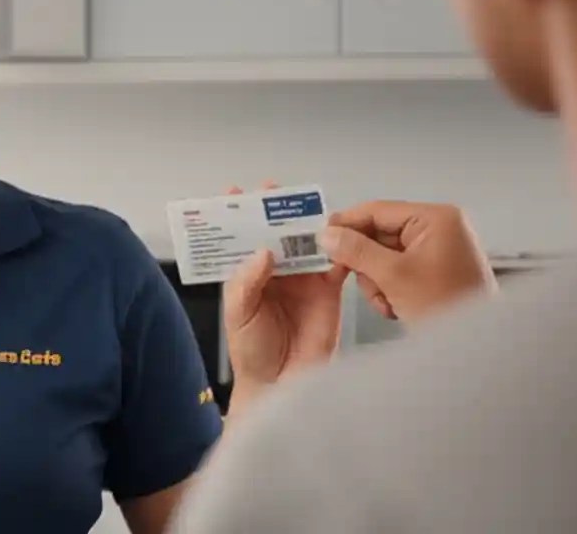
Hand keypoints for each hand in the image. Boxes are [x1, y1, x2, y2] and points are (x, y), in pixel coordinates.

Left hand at [222, 185, 350, 414]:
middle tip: (276, 192)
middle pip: (276, 233)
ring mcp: (304, 279)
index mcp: (248, 275)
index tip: (235, 194)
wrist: (282, 385)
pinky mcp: (329, 290)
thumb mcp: (239, 315)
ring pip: (307, 242)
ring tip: (310, 207)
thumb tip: (263, 251)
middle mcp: (276, 272)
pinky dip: (341, 248)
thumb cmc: (252, 352)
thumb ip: (246, 282)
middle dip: (276, 212)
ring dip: (309, 224)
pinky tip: (341, 235)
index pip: (242, 239)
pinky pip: (337, 263)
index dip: (238, 217)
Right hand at [317, 201, 495, 322]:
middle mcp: (439, 228)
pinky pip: (399, 270)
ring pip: (385, 256)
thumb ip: (356, 251)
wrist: (478, 347)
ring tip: (387, 302)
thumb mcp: (393, 276)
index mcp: (436, 218)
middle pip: (380, 234)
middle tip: (359, 281)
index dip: (347, 223)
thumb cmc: (444, 305)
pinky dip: (391, 288)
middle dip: (368, 263)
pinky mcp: (436, 271)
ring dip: (377, 281)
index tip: (321, 238)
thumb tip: (327, 235)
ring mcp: (439, 250)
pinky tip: (396, 306)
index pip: (378, 210)